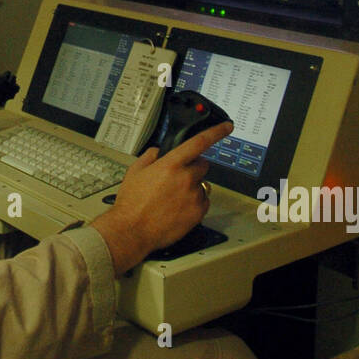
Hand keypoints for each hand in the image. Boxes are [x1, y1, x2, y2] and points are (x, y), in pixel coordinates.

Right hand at [89, 121, 232, 275]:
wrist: (133, 230)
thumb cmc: (132, 203)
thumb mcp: (135, 171)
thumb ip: (150, 156)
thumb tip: (158, 152)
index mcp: (171, 164)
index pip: (199, 142)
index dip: (216, 132)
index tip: (227, 127)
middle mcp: (186, 178)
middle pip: (202, 165)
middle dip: (193, 168)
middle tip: (177, 178)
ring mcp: (194, 196)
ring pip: (201, 185)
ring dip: (192, 188)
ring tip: (172, 199)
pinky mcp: (198, 213)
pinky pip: (203, 202)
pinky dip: (194, 203)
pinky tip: (177, 209)